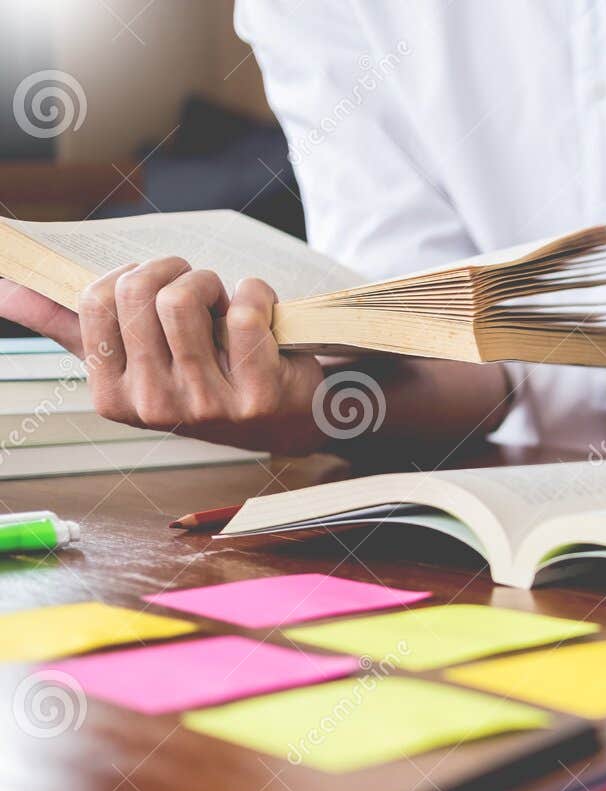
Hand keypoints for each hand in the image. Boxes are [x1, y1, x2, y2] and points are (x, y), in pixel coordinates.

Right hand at [0, 259, 327, 454]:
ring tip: (225, 302)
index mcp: (112, 397)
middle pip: (140, 292)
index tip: (159, 285)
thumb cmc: (205, 374)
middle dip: (175, 270)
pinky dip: (258, 294)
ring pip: (186, 299)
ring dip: (212, 282)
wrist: (288, 416)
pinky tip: (263, 317)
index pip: (96, 299)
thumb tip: (4, 288)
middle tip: (199, 287)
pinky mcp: (259, 395)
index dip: (134, 274)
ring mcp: (207, 406)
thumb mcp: (134, 355)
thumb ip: (69, 324)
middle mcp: (155, 407)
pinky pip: (245, 308)